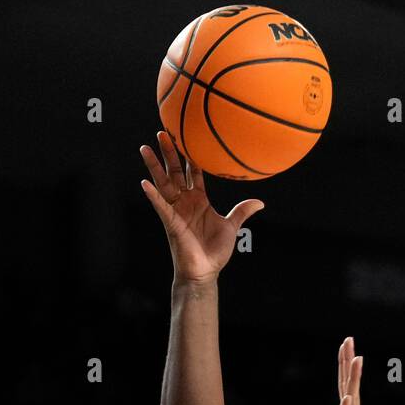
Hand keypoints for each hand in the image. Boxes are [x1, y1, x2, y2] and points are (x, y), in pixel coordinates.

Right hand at [140, 132, 263, 283]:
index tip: (185, 137)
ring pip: (163, 184)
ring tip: (145, 148)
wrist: (205, 272)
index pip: (193, 172)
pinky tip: (144, 183)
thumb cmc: (215, 251)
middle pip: (175, 172)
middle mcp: (185, 202)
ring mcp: (176, 211)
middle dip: (169, 153)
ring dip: (154, 167)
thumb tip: (260, 202)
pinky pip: (160, 207)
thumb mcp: (231, 227)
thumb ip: (242, 211)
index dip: (189, 155)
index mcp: (199, 200)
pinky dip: (153, 196)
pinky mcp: (171, 223)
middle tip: (163, 132)